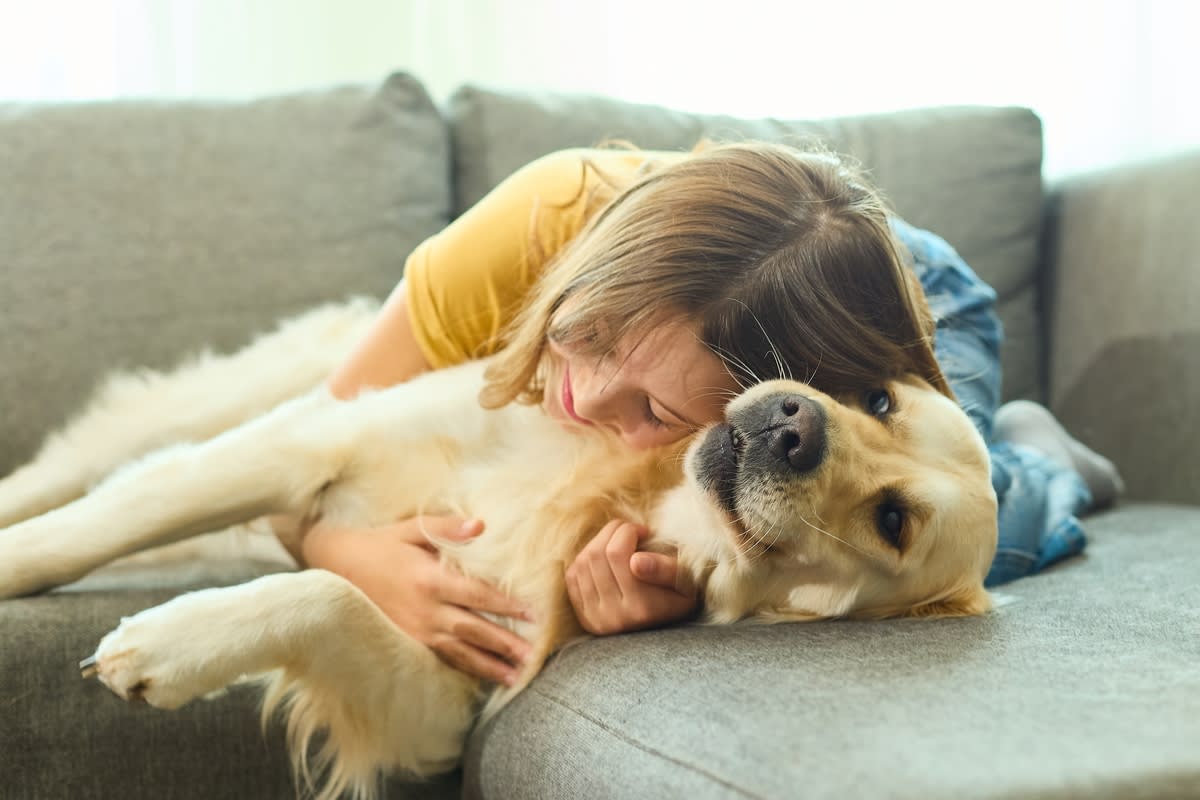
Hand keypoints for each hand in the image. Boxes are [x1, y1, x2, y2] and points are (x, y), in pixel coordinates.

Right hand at [301, 515, 532, 684]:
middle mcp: (424, 609)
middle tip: (532, 655)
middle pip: (473, 630)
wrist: (336, 566)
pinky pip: (440, 658)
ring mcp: (414, 630)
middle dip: (504, 643)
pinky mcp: (405, 641)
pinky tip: (481, 677)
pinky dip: (463, 669)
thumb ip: (448, 527)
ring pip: (458, 652)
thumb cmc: (380, 544)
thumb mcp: (412, 528)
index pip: (477, 595)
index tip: (533, 614)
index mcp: (429, 578)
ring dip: (488, 665)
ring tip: (514, 676)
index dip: (506, 606)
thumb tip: (482, 525)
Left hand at [565, 520, 697, 635]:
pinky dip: (587, 559)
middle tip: (630, 532)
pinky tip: (607, 559)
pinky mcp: (585, 617)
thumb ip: (666, 570)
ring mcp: (596, 618)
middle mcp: (615, 617)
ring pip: (583, 562)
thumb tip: (636, 561)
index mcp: (641, 608)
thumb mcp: (686, 582)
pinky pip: (573, 575)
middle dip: (613, 531)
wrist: (667, 633)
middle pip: (597, 555)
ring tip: (619, 542)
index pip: (617, 554)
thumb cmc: (680, 595)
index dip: (627, 531)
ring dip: (600, 542)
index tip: (644, 532)